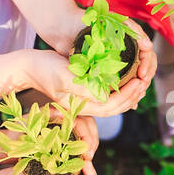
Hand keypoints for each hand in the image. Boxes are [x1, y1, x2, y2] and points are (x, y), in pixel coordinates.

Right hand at [29, 48, 151, 117]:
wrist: (29, 66)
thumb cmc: (43, 69)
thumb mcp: (62, 76)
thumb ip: (82, 87)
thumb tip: (104, 95)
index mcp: (80, 105)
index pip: (111, 106)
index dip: (127, 95)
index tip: (138, 81)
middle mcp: (84, 105)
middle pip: (115, 107)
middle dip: (132, 95)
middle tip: (144, 80)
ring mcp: (84, 99)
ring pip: (112, 102)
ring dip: (129, 93)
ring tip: (140, 80)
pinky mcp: (84, 90)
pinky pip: (106, 94)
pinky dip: (119, 88)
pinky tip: (128, 79)